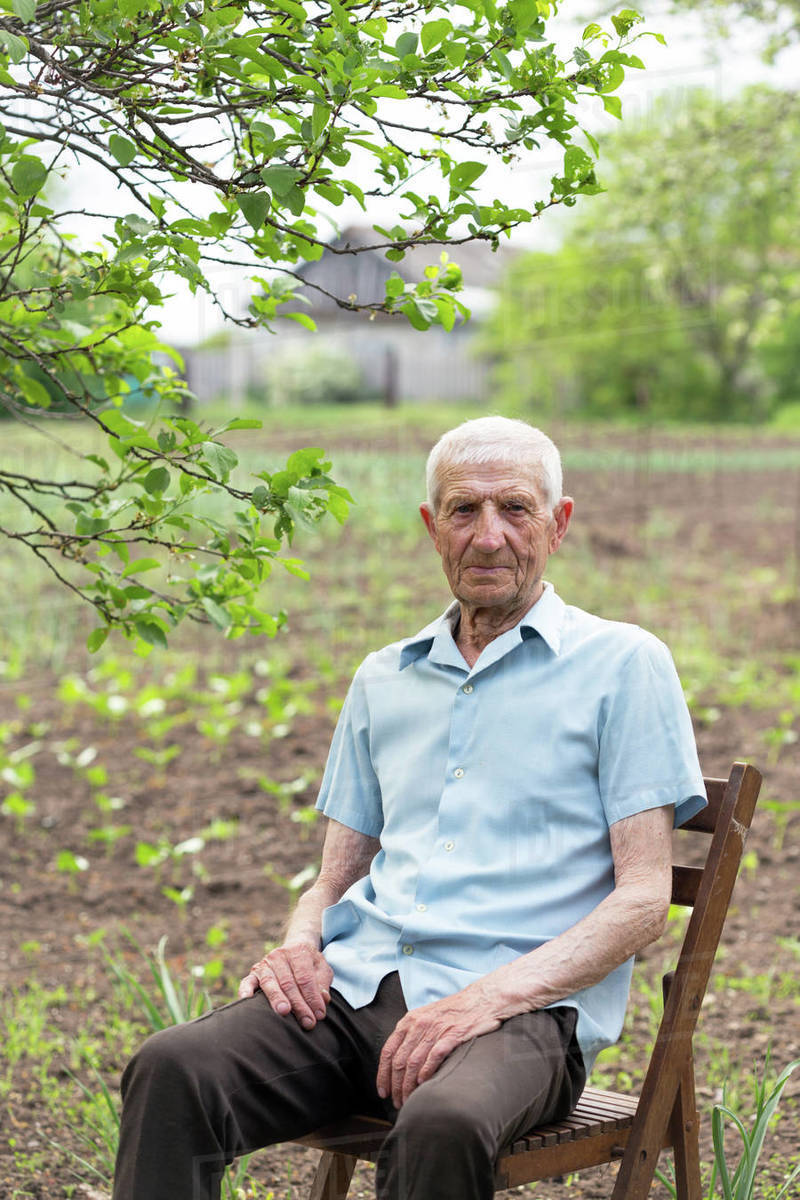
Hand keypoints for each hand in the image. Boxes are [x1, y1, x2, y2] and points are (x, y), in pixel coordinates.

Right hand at [237, 941, 333, 1028]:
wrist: (294, 948)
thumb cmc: (310, 964)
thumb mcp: (322, 969)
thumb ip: (323, 984)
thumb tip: (323, 1000)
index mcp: (299, 951)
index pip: (306, 978)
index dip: (312, 997)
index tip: (319, 1015)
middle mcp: (280, 955)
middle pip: (289, 983)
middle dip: (299, 1005)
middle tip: (307, 1022)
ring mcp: (265, 964)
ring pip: (270, 983)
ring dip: (277, 999)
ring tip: (284, 1012)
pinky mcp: (254, 973)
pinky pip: (247, 982)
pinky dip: (245, 990)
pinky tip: (247, 1000)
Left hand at [376, 987, 502, 1108]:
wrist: (482, 1000)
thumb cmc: (453, 1013)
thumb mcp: (426, 1018)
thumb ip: (412, 1036)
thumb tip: (398, 1065)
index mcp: (410, 1020)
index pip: (388, 1051)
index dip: (383, 1074)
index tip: (383, 1092)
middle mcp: (420, 1024)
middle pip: (399, 1061)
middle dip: (396, 1086)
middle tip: (398, 1102)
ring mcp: (436, 1029)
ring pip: (414, 1062)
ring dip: (408, 1085)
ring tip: (408, 1100)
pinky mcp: (453, 1035)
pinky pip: (434, 1056)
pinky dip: (426, 1072)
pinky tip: (424, 1085)